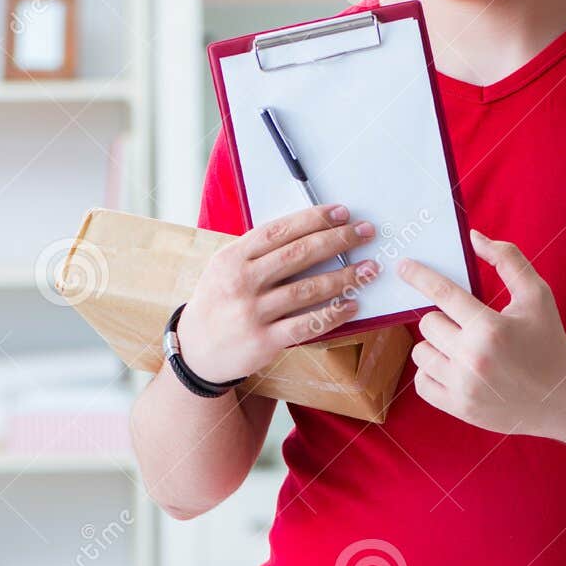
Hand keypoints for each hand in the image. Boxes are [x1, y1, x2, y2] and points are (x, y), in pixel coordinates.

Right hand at [177, 204, 380, 383]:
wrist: (195, 352)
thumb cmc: (218, 302)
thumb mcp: (225, 269)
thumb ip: (258, 253)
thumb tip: (308, 231)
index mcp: (232, 257)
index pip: (279, 231)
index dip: (313, 219)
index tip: (342, 212)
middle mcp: (241, 281)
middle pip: (298, 254)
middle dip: (338, 240)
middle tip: (365, 232)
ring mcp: (252, 312)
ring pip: (308, 289)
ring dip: (345, 276)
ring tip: (370, 268)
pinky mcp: (264, 341)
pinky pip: (307, 324)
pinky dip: (334, 314)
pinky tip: (353, 305)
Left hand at [397, 229, 565, 437]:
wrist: (564, 398)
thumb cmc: (548, 341)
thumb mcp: (537, 295)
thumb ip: (508, 260)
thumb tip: (474, 237)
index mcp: (490, 327)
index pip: (442, 294)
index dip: (419, 276)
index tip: (403, 266)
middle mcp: (473, 357)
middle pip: (428, 323)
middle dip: (443, 319)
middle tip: (466, 326)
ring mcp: (463, 386)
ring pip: (420, 352)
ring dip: (435, 346)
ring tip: (461, 348)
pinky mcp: (459, 407)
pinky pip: (421, 382)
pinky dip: (431, 373)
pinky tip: (453, 368)